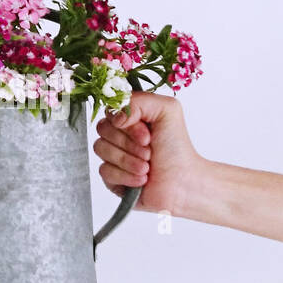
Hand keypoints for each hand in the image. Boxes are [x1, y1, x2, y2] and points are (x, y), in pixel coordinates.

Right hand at [93, 91, 204, 215]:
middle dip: (129, 143)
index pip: (111, 111)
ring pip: (101, 149)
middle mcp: (119, 133)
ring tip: (147, 168)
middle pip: (102, 129)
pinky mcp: (110, 176)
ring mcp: (113, 155)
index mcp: (131, 116)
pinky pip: (104, 170)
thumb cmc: (177, 148)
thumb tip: (116, 118)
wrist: (182, 182)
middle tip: (149, 151)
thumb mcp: (167, 110)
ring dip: (128, 160)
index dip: (127, 124)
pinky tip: (141, 179)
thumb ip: (140, 100)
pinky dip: (126, 176)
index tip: (147, 136)